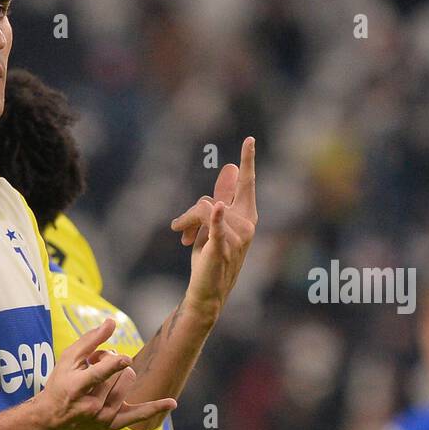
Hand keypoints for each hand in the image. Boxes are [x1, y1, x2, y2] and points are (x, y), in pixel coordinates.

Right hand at [35, 318, 175, 429]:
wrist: (52, 422)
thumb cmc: (60, 385)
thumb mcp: (67, 360)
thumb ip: (90, 340)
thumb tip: (112, 322)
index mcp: (77, 388)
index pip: (100, 374)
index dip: (113, 364)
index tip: (124, 359)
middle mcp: (92, 405)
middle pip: (119, 374)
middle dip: (111, 364)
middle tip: (95, 368)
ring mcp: (104, 417)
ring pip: (127, 383)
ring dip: (119, 376)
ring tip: (102, 381)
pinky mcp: (113, 425)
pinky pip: (139, 415)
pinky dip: (155, 407)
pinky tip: (172, 403)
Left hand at [170, 136, 257, 318]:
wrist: (207, 291)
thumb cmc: (211, 258)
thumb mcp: (214, 224)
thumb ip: (223, 196)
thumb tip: (230, 167)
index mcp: (247, 217)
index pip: (247, 184)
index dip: (248, 161)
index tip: (249, 139)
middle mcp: (247, 225)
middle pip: (211, 200)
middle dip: (192, 213)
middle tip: (179, 230)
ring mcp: (237, 237)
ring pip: (202, 210)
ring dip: (186, 225)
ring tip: (182, 242)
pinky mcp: (220, 247)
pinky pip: (216, 225)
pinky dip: (215, 218)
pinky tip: (217, 209)